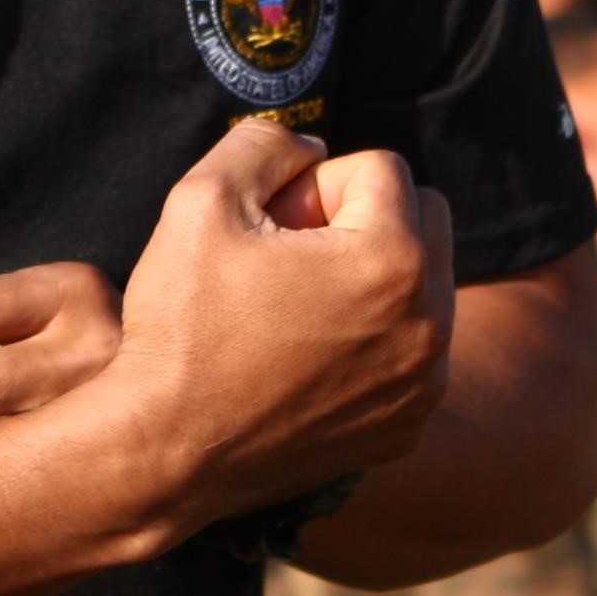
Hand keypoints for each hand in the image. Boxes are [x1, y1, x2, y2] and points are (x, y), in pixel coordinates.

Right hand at [106, 121, 457, 530]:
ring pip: (424, 286)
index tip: (268, 228)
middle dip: (362, 219)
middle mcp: (430, 324)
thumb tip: (311, 146)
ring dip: (372, 278)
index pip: (381, 168)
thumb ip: (265, 144)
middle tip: (289, 257)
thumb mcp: (200, 198)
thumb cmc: (181, 325)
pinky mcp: (406, 427)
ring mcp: (424, 384)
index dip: (313, 184)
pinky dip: (373, 341)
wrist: (166, 451)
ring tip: (296, 307)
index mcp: (392, 260)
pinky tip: (306, 360)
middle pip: (425, 218)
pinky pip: (411, 353)